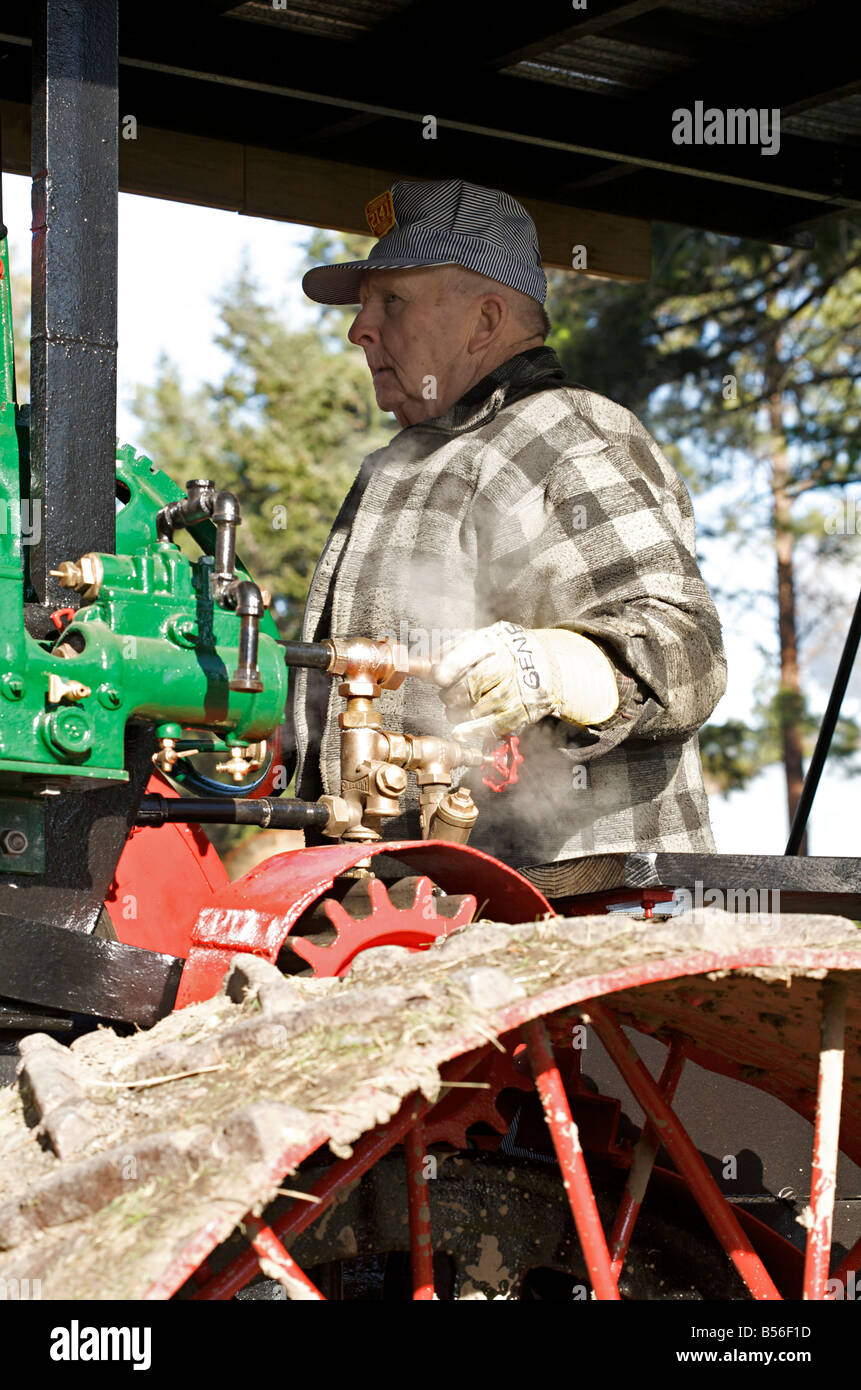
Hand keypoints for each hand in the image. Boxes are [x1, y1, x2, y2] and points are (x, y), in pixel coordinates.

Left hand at [434, 621, 619, 744]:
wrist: (543, 662)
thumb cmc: (499, 652)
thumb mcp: (475, 642)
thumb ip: (445, 653)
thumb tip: (414, 665)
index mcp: (493, 641)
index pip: (471, 652)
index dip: (451, 666)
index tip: (437, 677)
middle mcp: (509, 662)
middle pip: (474, 682)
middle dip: (452, 694)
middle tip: (446, 696)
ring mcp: (519, 687)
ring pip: (483, 706)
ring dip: (460, 713)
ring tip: (452, 711)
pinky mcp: (525, 709)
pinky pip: (497, 724)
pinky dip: (475, 730)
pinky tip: (461, 732)